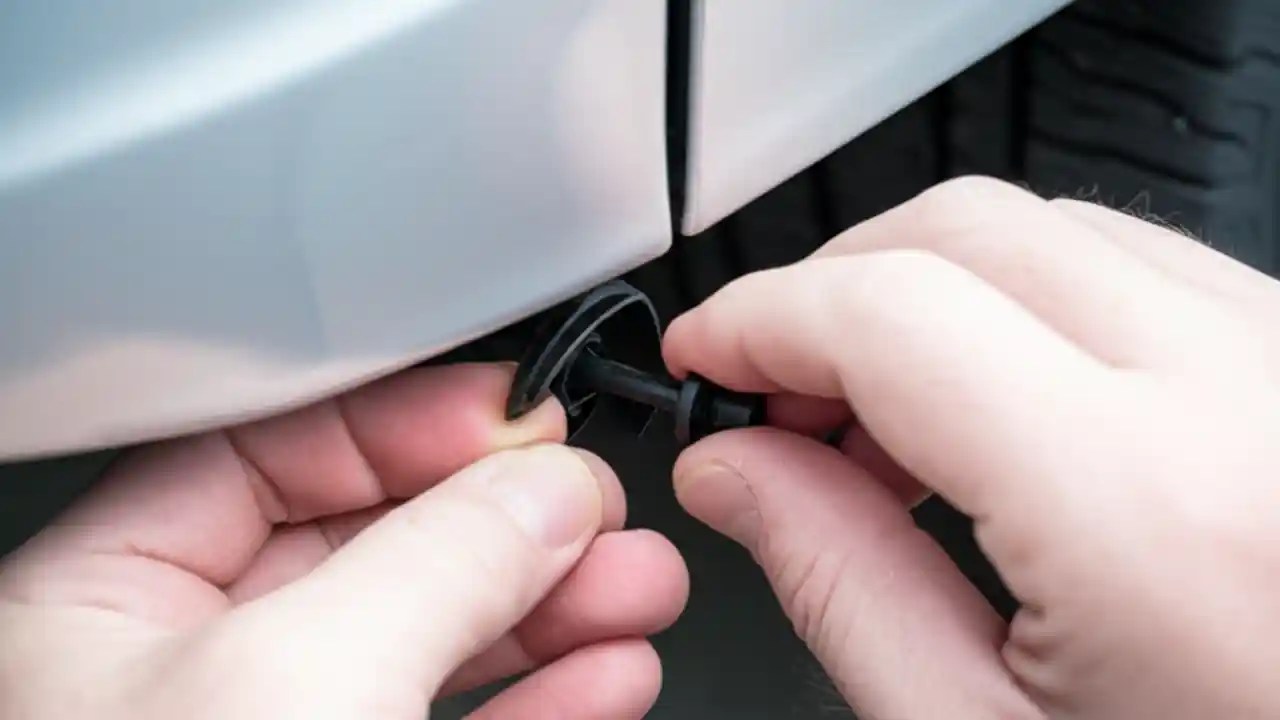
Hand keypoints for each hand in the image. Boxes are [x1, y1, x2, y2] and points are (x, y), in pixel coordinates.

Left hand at [0, 364, 687, 718]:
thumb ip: (435, 560)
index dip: (402, 426)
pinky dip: (543, 700)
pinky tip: (608, 673)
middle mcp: (183, 676)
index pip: (263, 455)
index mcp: (101, 608)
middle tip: (596, 508)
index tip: (515, 422)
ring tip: (636, 584)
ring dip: (547, 610)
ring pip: (428, 643)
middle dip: (502, 524)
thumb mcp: (303, 682)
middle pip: (370, 547)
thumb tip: (540, 487)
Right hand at [664, 177, 1279, 719]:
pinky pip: (1138, 270)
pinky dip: (1025, 308)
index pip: (889, 314)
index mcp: (1148, 510)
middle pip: (963, 230)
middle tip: (775, 396)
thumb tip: (736, 472)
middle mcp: (1250, 400)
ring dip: (927, 296)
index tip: (709, 353)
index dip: (759, 316)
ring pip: (1052, 232)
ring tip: (881, 421)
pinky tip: (992, 411)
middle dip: (829, 291)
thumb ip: (838, 584)